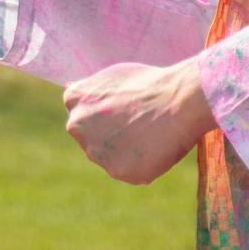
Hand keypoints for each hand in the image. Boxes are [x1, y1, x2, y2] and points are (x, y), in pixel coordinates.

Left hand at [62, 60, 215, 184]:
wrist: (179, 101)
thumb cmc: (150, 83)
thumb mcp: (111, 77)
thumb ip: (89, 89)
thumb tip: (69, 87)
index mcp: (74, 99)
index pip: (83, 114)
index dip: (109, 114)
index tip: (127, 109)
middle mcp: (77, 127)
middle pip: (93, 138)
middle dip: (113, 135)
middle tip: (140, 123)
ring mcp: (96, 151)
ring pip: (110, 157)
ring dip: (127, 151)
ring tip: (151, 133)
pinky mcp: (119, 172)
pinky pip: (130, 172)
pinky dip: (143, 165)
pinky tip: (156, 148)